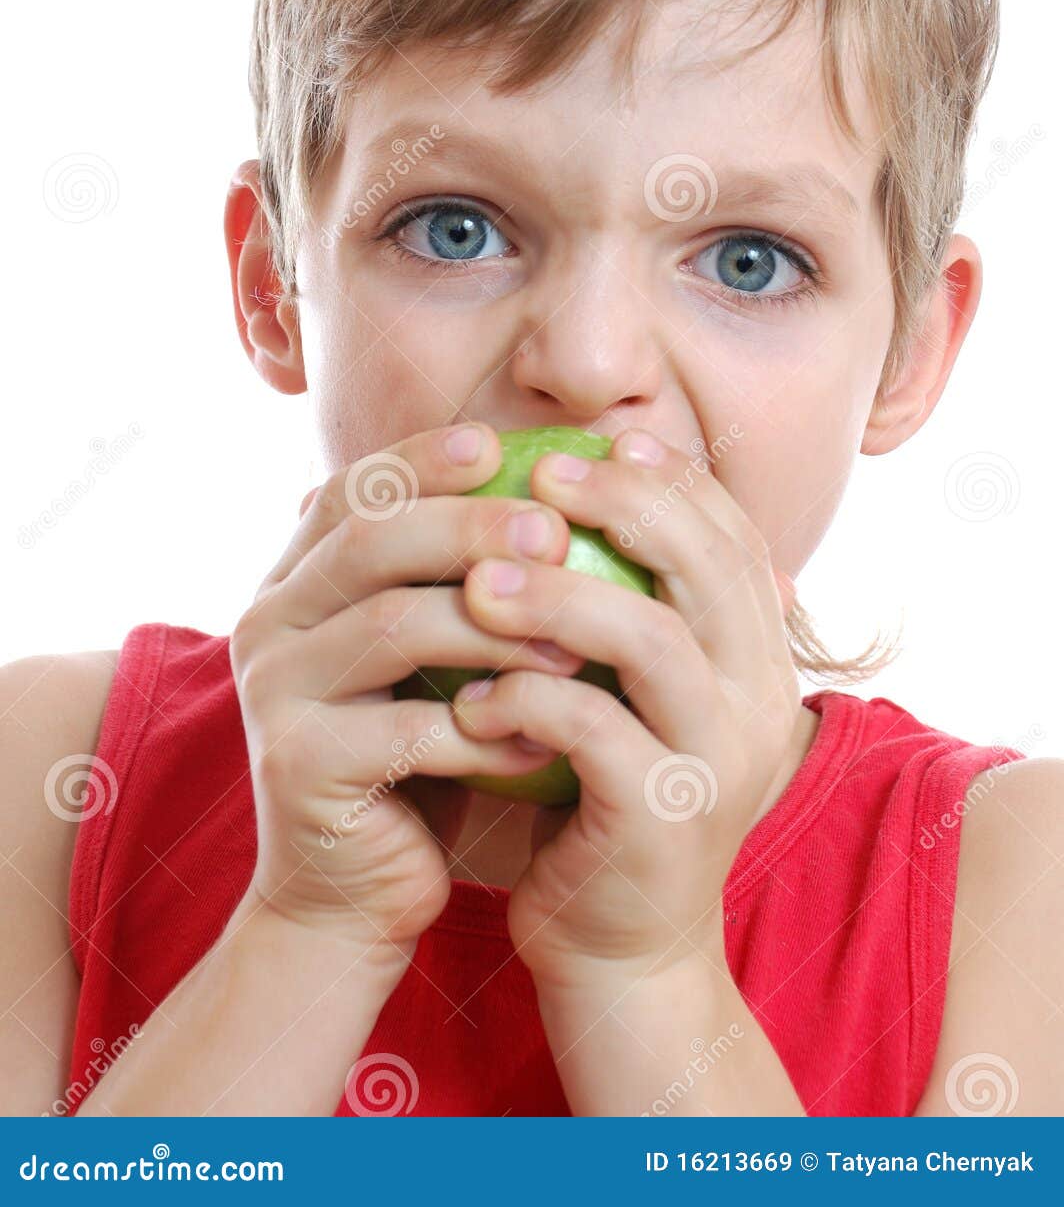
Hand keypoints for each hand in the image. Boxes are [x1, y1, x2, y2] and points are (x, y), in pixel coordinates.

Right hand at [229, 422, 576, 959]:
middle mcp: (268, 625)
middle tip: (557, 533)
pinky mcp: (299, 768)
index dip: (422, 459)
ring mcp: (275, 695)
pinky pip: (411, 732)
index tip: (500, 443)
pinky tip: (546, 741)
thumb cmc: (413, 757)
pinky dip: (488, 731)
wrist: (351, 897)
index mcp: (293, 583)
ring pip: (395, 626)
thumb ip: (453, 580)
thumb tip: (550, 487)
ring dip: (497, 629)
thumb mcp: (429, 657)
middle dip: (470, 526)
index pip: (352, 491)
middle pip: (373, 541)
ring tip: (578, 644)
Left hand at [450, 427, 802, 989]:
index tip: (604, 436)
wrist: (620, 952)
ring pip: (652, 642)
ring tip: (481, 580)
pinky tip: (471, 698)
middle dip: (624, 503)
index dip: (674, 477)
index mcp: (760, 661)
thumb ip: (627, 608)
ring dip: (560, 597)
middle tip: (540, 472)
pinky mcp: (660, 822)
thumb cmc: (604, 797)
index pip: (735, 537)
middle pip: (708, 567)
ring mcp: (717, 764)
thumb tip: (569, 492)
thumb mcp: (632, 695)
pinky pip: (593, 733)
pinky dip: (525, 702)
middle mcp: (759, 703)